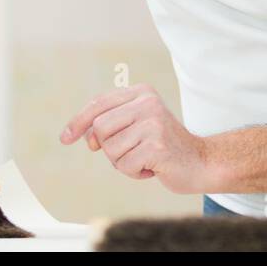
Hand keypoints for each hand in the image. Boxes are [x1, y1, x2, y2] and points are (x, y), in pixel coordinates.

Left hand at [60, 84, 213, 193]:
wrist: (200, 161)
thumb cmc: (163, 146)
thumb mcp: (137, 126)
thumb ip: (111, 124)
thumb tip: (85, 135)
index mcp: (142, 93)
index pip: (99, 103)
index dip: (78, 121)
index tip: (66, 137)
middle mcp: (148, 103)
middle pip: (100, 128)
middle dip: (109, 147)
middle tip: (131, 151)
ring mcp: (153, 123)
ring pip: (110, 149)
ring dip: (122, 162)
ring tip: (144, 158)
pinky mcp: (157, 146)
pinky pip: (124, 165)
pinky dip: (134, 172)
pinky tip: (152, 167)